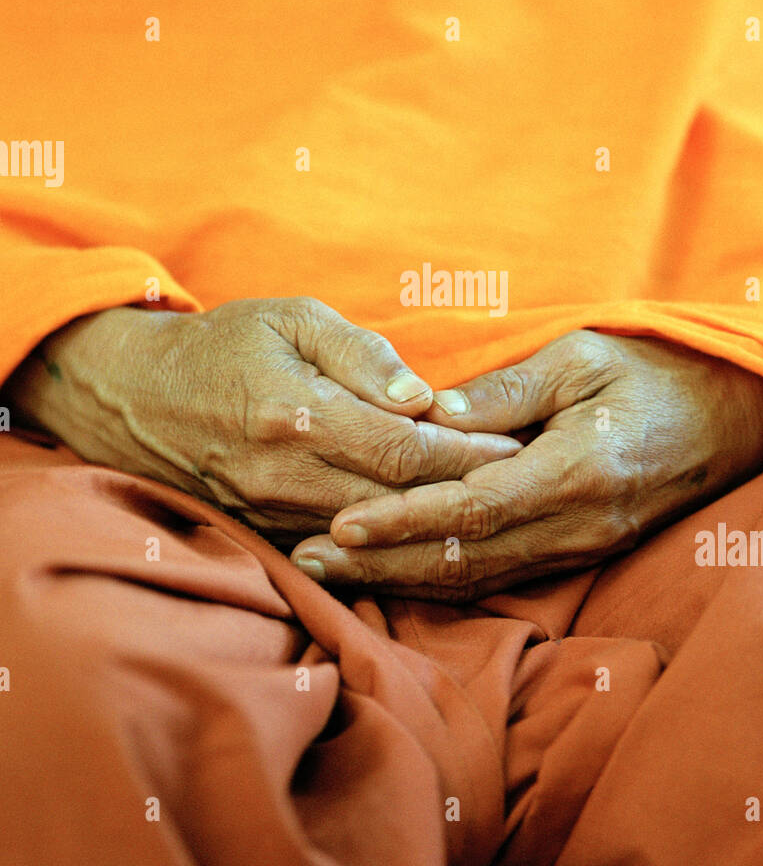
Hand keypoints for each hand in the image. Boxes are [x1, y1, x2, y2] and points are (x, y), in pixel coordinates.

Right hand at [2, 298, 519, 539]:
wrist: (134, 397)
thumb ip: (362, 355)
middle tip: (525, 484)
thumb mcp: (292, 318)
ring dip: (436, 525)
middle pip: (400, 503)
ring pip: (375, 537)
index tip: (516, 445)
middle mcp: (288, 476)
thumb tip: (423, 396)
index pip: (405, 450)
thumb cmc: (225, 345)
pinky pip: (343, 547)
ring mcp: (275, 513)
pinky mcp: (267, 532)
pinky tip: (432, 529)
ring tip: (494, 509)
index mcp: (299, 415)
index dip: (467, 454)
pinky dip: (391, 542)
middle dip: (467, 495)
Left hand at [290, 331, 762, 598]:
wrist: (735, 417)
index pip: (471, 510)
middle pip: (463, 560)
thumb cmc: (656, 372)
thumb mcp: (582, 357)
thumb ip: (506, 390)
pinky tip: (394, 575)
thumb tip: (431, 415)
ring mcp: (581, 546)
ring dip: (400, 579)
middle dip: (381, 565)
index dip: (402, 522)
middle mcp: (576, 524)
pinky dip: (442, 579)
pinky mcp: (580, 552)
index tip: (338, 527)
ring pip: (477, 578)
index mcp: (576, 470)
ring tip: (330, 575)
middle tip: (303, 564)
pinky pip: (501, 576)